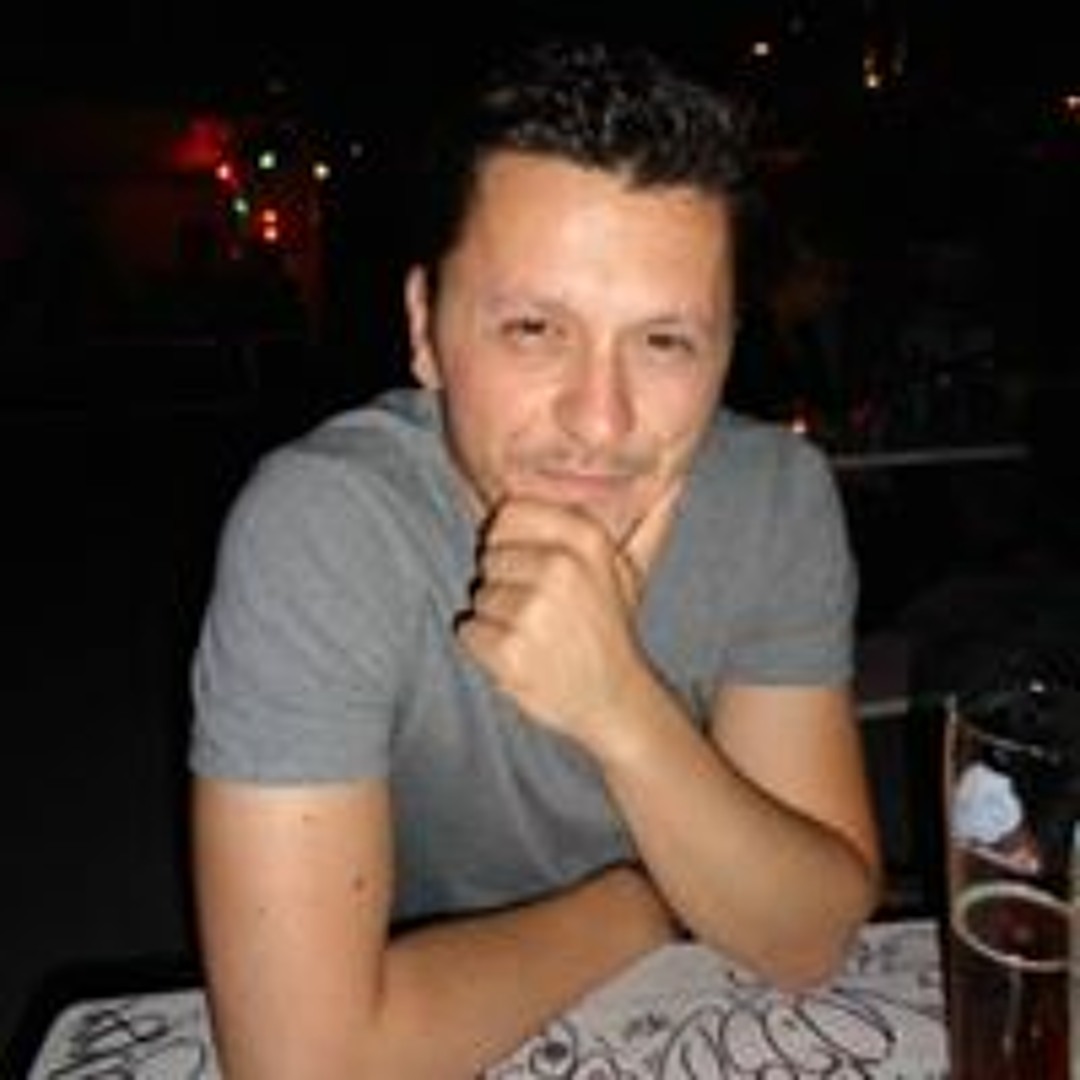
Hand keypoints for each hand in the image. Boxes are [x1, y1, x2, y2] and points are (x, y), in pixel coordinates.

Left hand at [456, 487, 678, 749]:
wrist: (615, 702)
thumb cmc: (611, 630)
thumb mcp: (632, 572)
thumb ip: (646, 523)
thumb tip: (675, 479)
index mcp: (586, 540)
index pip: (508, 514)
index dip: (512, 543)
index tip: (535, 570)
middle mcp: (561, 568)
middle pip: (489, 555)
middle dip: (505, 583)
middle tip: (542, 612)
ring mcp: (534, 611)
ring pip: (478, 595)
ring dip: (496, 619)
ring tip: (535, 636)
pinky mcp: (509, 650)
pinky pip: (468, 631)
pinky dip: (484, 648)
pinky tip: (519, 656)